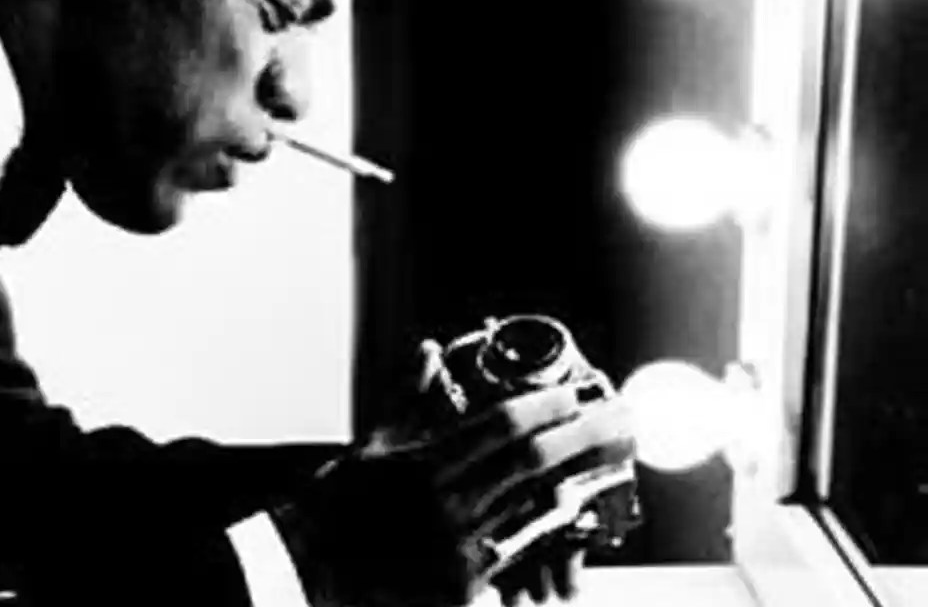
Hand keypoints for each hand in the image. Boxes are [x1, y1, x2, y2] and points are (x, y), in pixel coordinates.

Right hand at [271, 384, 632, 606]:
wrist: (311, 566)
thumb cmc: (339, 503)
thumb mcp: (371, 443)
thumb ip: (407, 395)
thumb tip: (427, 350)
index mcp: (425, 462)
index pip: (501, 423)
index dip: (545, 403)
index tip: (573, 389)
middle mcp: (448, 501)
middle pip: (533, 459)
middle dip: (585, 432)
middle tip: (620, 415)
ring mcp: (460, 545)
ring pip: (540, 504)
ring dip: (583, 478)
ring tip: (615, 458)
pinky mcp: (467, 582)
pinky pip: (524, 547)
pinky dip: (554, 526)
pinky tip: (579, 508)